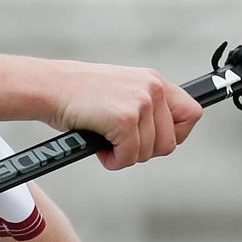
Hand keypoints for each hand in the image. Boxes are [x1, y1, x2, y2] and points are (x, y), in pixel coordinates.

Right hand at [46, 60, 201, 169]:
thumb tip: (162, 136)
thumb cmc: (78, 93)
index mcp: (154, 81)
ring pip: (149, 152)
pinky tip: (99, 148)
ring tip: (105, 142)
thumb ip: (145, 106)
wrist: (50, 86)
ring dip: (125, 156)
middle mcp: (152, 89)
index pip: (191, 113)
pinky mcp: (124, 119)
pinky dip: (113, 160)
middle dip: (144, 151)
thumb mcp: (121, 91)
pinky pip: (129, 157)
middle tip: (120, 144)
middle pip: (169, 142)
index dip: (177, 134)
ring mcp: (140, 103)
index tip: (156, 140)